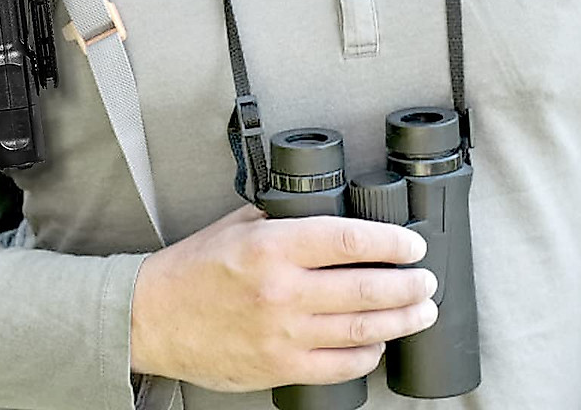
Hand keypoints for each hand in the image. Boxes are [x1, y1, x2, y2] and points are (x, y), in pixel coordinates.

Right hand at [129, 204, 437, 391]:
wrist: (155, 317)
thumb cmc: (193, 268)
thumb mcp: (235, 225)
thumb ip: (281, 218)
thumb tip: (324, 212)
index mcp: (271, 247)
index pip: (349, 241)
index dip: (391, 243)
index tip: (411, 245)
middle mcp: (282, 291)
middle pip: (366, 289)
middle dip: (408, 285)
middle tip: (426, 280)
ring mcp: (283, 334)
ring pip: (361, 329)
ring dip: (400, 320)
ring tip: (421, 311)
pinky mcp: (281, 367)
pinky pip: (340, 365)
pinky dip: (366, 354)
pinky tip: (378, 343)